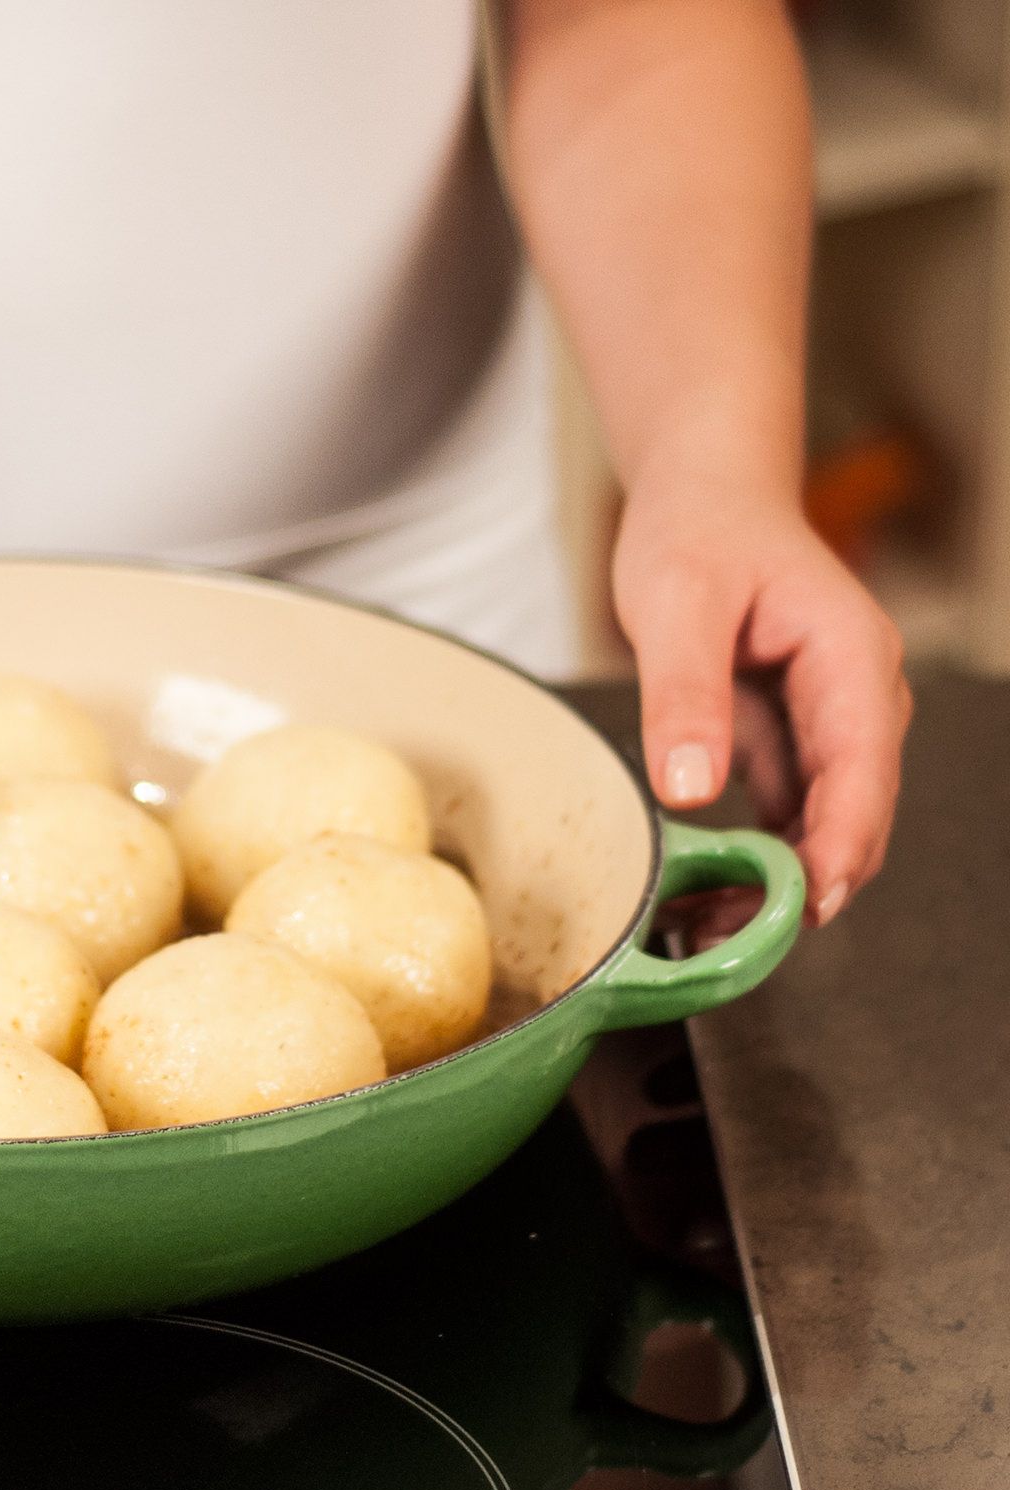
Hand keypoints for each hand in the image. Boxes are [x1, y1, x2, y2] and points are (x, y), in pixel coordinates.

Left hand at [614, 482, 909, 926]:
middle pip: (851, 811)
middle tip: (734, 939)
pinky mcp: (790, 738)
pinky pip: (784, 810)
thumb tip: (691, 788)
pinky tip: (706, 891)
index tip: (810, 904)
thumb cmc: (699, 534)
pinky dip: (753, 853)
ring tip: (708, 928)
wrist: (703, 498)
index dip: (841, 844)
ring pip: (819, 822)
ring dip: (777, 879)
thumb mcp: (678, 605)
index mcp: (849, 658)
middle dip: (806, 882)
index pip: (862, 769)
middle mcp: (855, 697)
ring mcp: (827, 723)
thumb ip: (686, 695)